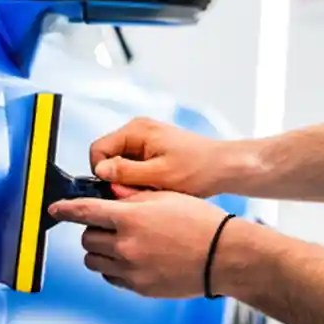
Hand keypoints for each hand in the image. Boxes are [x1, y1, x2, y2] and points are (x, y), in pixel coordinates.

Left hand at [48, 191, 230, 298]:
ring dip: (99, 251)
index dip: (65, 209)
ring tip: (120, 243)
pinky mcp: (139, 287)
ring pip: (94, 261)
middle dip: (92, 230)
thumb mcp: (165, 197)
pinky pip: (111, 277)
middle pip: (87, 239)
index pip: (84, 212)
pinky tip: (131, 259)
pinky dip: (113, 268)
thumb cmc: (200, 222)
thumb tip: (108, 194)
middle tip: (110, 225)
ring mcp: (131, 270)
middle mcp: (126, 246)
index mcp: (130, 218)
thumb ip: (131, 196)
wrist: (225, 256)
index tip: (55, 209)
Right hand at [89, 117, 247, 198]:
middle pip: (108, 157)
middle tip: (139, 192)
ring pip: (119, 164)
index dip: (102, 173)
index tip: (118, 189)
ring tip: (151, 190)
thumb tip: (100, 171)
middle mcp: (137, 130)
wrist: (226, 167)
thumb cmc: (199, 170)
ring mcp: (144, 139)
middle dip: (117, 178)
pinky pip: (132, 166)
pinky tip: (156, 186)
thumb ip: (126, 172)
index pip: (98, 150)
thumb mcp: (160, 175)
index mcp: (136, 130)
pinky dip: (139, 179)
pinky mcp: (151, 150)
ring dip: (129, 180)